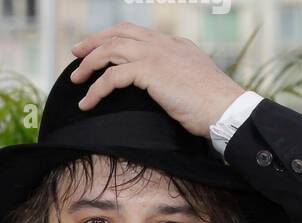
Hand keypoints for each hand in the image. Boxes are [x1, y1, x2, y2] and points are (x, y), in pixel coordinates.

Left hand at [69, 25, 243, 137]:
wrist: (226, 109)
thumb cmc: (213, 106)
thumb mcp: (192, 84)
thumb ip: (175, 79)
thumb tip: (162, 90)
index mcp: (174, 45)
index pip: (137, 33)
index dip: (113, 38)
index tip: (97, 49)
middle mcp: (163, 44)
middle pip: (120, 33)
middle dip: (94, 42)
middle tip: (76, 54)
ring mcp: (157, 55)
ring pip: (111, 50)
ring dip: (89, 65)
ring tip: (75, 82)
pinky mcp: (150, 71)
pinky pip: (112, 76)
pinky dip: (96, 89)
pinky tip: (87, 103)